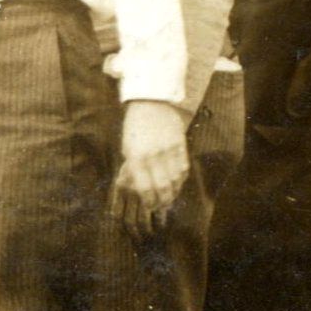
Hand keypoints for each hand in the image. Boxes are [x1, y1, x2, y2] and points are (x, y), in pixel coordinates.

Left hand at [111, 99, 187, 237]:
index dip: (148, 201)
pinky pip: (184, 168)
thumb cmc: (134, 128)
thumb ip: (132, 168)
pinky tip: (178, 183)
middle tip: (162, 206)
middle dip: (163, 201)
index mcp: (136, 158)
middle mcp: (153, 156)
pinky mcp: (181, 146)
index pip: (144, 188)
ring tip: (170, 198)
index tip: (149, 206)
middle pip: (163, 187)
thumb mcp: (127, 148)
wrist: (150, 104)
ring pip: (176, 180)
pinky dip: (181, 180)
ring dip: (174, 192)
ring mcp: (169, 151)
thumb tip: (134, 188)